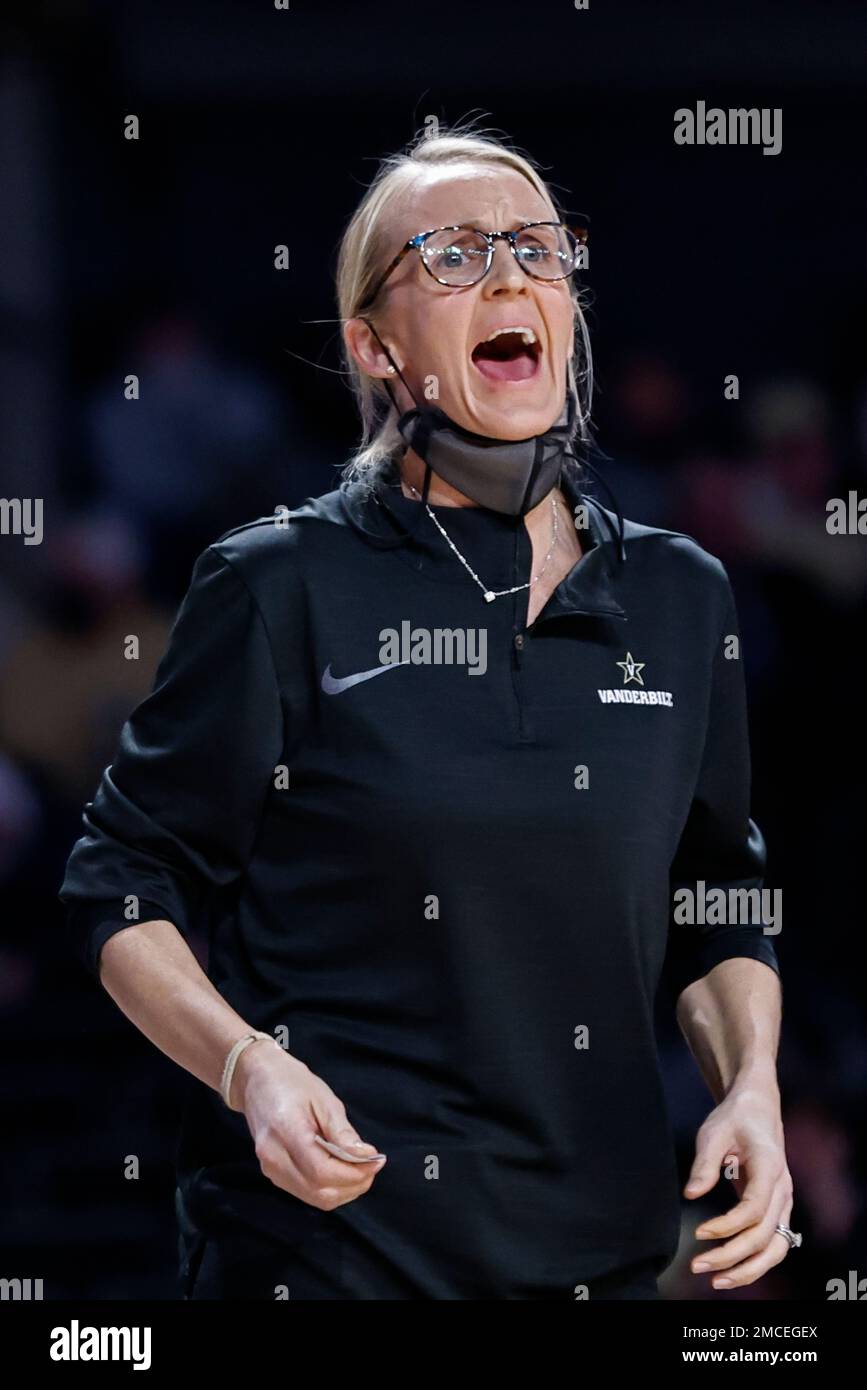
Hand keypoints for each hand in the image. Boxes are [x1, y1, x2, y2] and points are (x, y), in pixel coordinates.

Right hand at [233, 1040, 386, 1209]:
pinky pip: (305, 1192)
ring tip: (361, 1170)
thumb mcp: (324, 1100)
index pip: (323, 1171)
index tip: (376, 1161)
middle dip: (353, 1185)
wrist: (258, 1080)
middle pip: (319, 1191)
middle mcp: (274, 1157)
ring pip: (314, 1197)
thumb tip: (366, 1157)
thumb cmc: (292, 1083)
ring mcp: (270, 1168)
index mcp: (286, 1132)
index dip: (354, 1173)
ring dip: (343, 1190)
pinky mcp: (273, 1173)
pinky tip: (341, 1171)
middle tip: (372, 1167)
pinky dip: (328, 1188)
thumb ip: (343, 1133)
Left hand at [684, 1074, 793, 1288]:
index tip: (698, 1232)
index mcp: (769, 1166)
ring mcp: (784, 1202)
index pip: (754, 1209)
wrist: (757, 1109)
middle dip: (731, 1256)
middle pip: (765, 1235)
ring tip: (716, 1281)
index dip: (727, 1226)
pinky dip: (756, 1263)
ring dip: (747, 1269)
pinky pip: (774, 1244)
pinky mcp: (778, 1210)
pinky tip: (730, 1272)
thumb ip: (704, 1164)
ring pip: (776, 1248)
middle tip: (696, 1266)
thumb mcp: (713, 1133)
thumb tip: (690, 1194)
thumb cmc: (734, 1119)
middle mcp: (783, 1189)